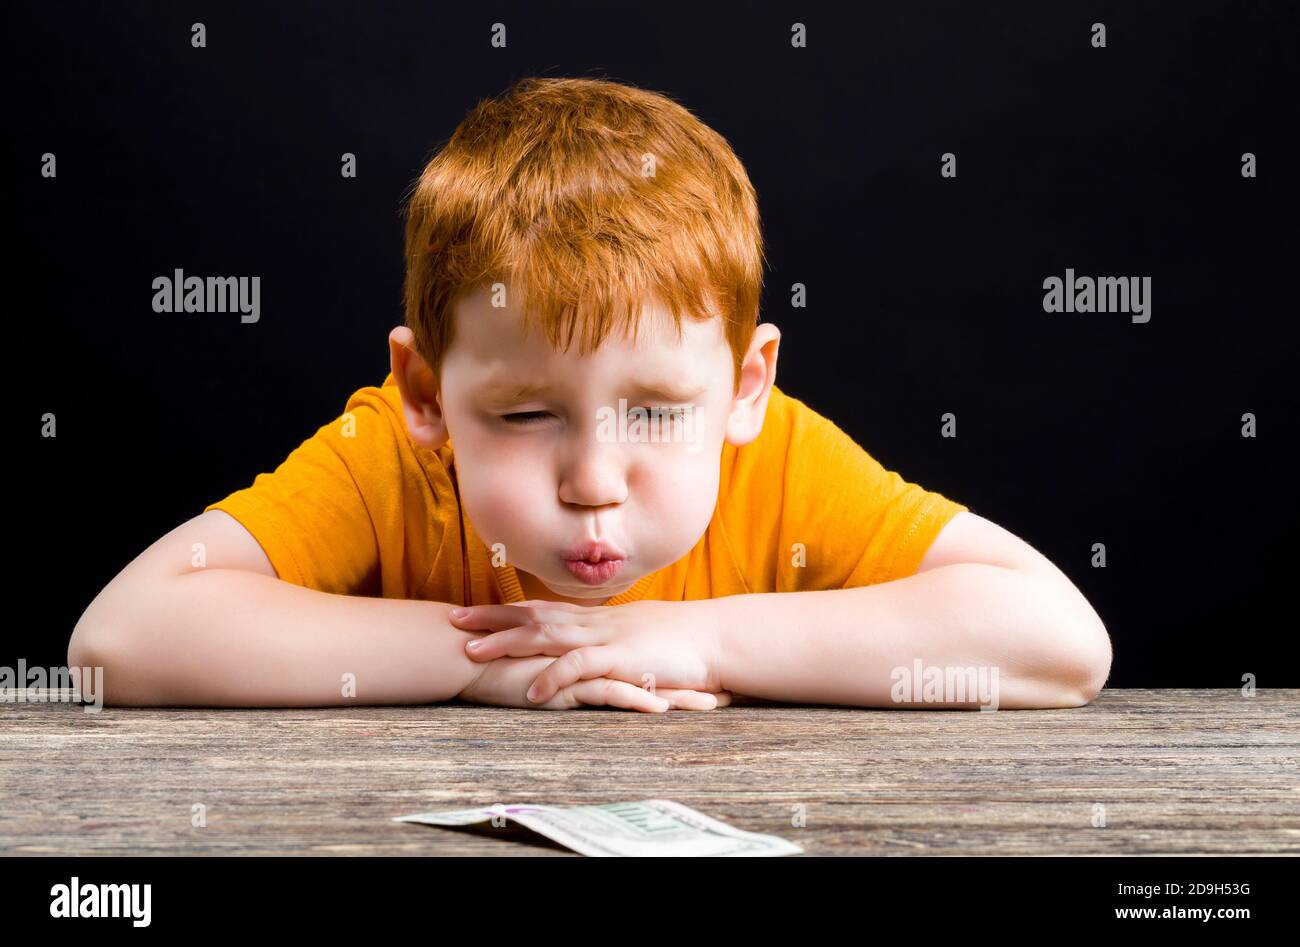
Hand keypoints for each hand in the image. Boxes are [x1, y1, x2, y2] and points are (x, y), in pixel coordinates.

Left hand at [451, 599, 724, 705]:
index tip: (471, 611)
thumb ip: (607, 639)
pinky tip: (531, 692)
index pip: (541, 608)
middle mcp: (594, 622)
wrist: (716, 638)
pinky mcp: (621, 659)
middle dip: (491, 618)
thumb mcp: (635, 636)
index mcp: (596, 618)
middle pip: (533, 615)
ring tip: (473, 654)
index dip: (504, 609)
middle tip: (452, 620)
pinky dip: (553, 677)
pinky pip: (580, 666)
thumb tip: (584, 646)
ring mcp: (606, 638)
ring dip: (507, 643)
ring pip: (547, 635)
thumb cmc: (679, 641)